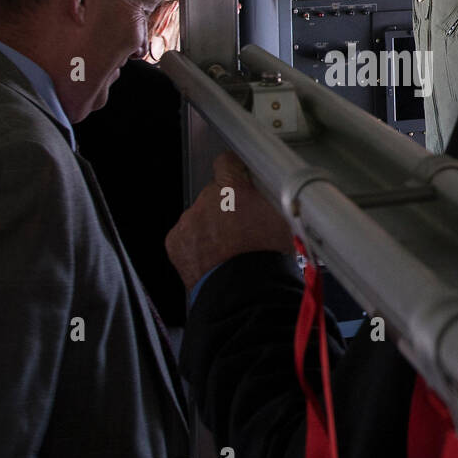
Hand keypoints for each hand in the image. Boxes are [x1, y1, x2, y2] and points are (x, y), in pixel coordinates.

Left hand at [165, 152, 293, 290]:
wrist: (245, 295)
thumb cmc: (268, 261)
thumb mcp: (281, 220)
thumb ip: (266, 200)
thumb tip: (267, 195)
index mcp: (234, 188)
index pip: (227, 162)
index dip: (234, 170)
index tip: (237, 175)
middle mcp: (207, 199)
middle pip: (214, 195)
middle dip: (225, 209)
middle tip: (242, 230)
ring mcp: (189, 220)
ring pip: (199, 218)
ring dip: (211, 230)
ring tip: (229, 252)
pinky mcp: (176, 241)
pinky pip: (186, 237)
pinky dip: (197, 246)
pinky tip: (213, 260)